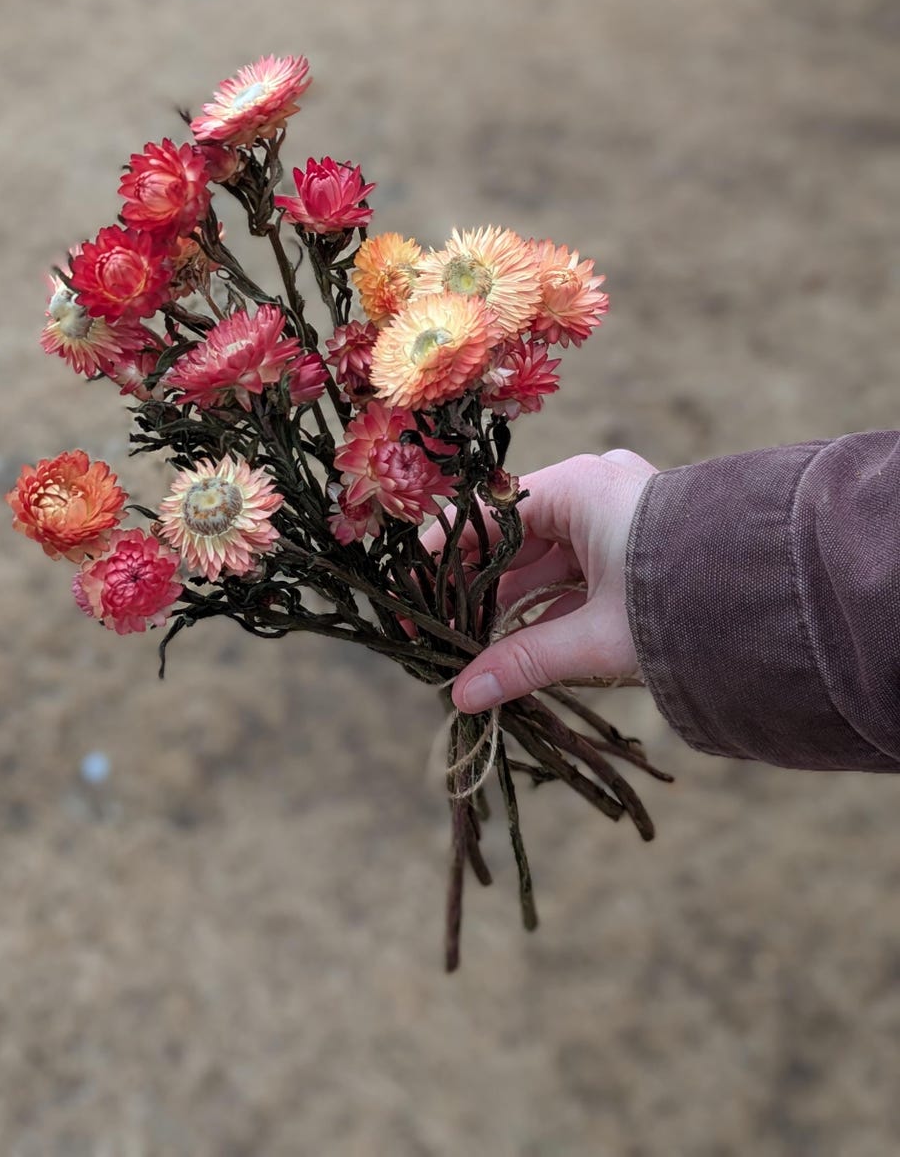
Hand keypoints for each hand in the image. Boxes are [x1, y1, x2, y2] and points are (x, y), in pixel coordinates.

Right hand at [426, 450, 655, 711]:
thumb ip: (524, 661)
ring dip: (510, 601)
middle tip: (435, 626)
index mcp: (578, 487)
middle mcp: (596, 489)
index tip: (410, 586)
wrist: (773, 602)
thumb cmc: (678, 601)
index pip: (489, 512)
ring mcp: (620, 516)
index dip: (444, 551)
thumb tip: (464, 696)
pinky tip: (517, 642)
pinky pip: (576, 570)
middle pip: (513, 537)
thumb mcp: (594, 635)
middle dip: (474, 586)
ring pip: (545, 558)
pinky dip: (548, 603)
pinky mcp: (638, 547)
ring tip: (469, 643)